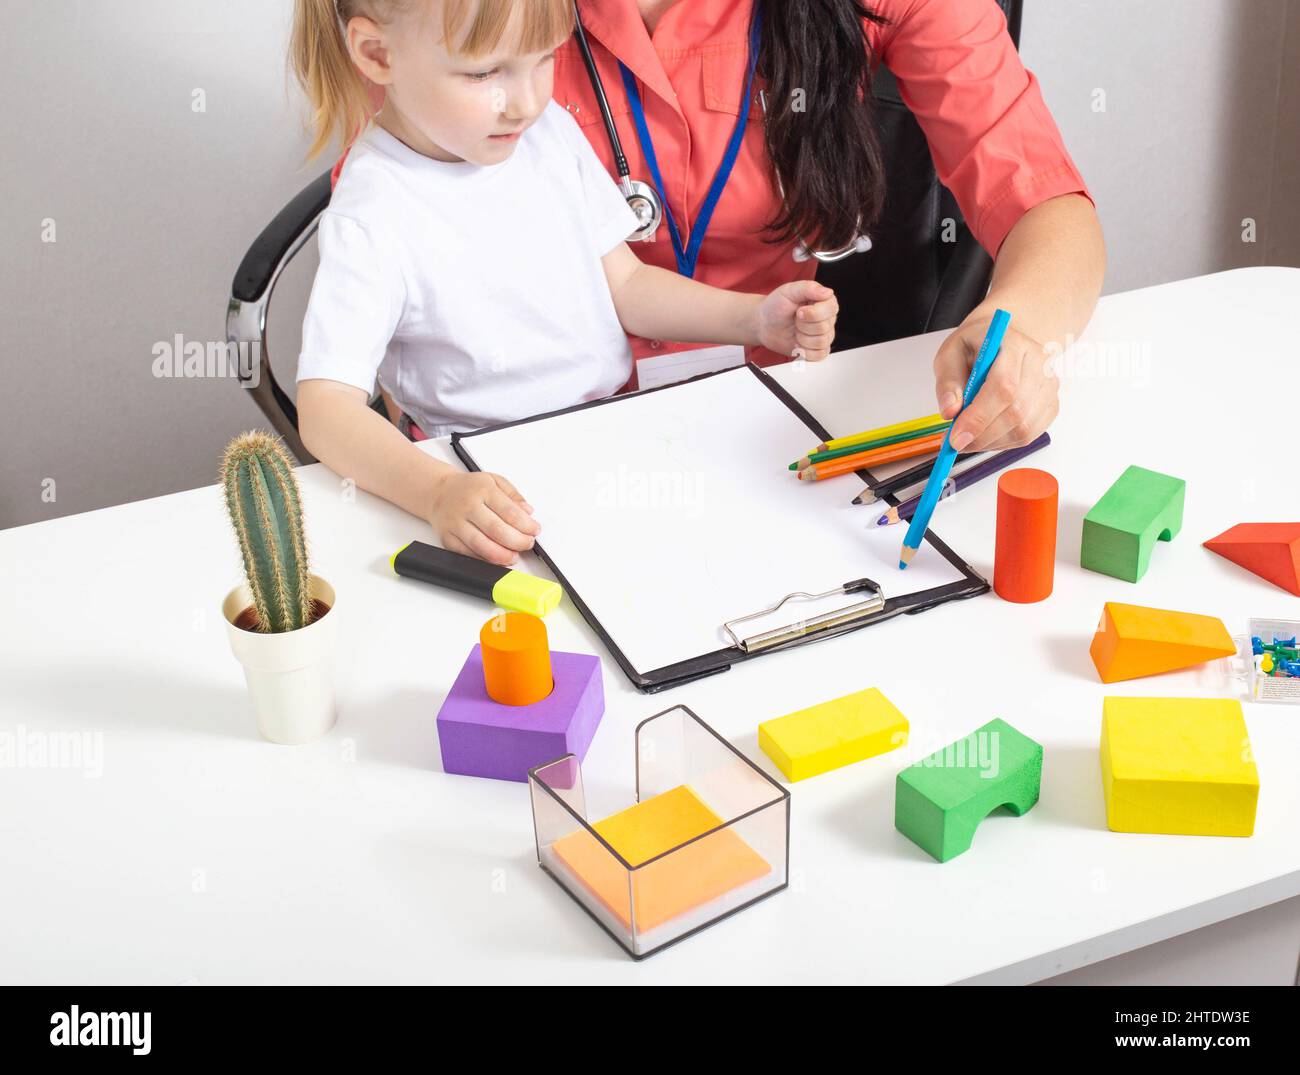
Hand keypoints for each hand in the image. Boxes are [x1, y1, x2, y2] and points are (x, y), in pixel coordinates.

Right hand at [427, 470, 540, 565]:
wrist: (439, 492)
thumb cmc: (469, 488)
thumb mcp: (494, 481)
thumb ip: (513, 495)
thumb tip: (528, 511)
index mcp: (483, 490)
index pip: (509, 512)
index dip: (526, 525)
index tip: (534, 530)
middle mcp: (468, 506)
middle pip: (497, 530)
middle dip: (517, 541)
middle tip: (527, 544)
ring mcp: (456, 524)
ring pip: (481, 545)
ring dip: (502, 555)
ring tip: (513, 556)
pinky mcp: (448, 539)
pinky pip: (468, 554)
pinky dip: (485, 560)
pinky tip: (496, 559)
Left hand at [755, 280, 837, 360]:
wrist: (764, 324)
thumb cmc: (776, 306)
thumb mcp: (789, 291)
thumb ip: (808, 288)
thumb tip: (828, 292)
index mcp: (824, 301)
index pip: (830, 309)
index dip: (812, 313)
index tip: (799, 311)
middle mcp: (827, 318)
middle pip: (823, 327)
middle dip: (803, 326)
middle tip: (795, 320)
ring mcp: (824, 335)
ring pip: (821, 342)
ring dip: (802, 338)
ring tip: (795, 331)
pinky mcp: (818, 349)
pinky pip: (819, 355)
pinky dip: (805, 351)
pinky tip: (797, 343)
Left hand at [933, 315, 1059, 451]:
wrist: (1005, 342)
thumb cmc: (977, 347)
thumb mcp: (950, 354)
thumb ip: (948, 382)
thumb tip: (950, 412)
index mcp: (1014, 345)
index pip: (1003, 386)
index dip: (979, 417)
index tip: (956, 437)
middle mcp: (1040, 365)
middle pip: (1016, 411)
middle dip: (981, 435)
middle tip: (955, 443)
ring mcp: (1050, 386)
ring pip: (1024, 428)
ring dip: (990, 442)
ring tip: (968, 437)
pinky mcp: (1051, 405)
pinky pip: (1029, 434)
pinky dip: (1003, 442)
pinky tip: (987, 434)